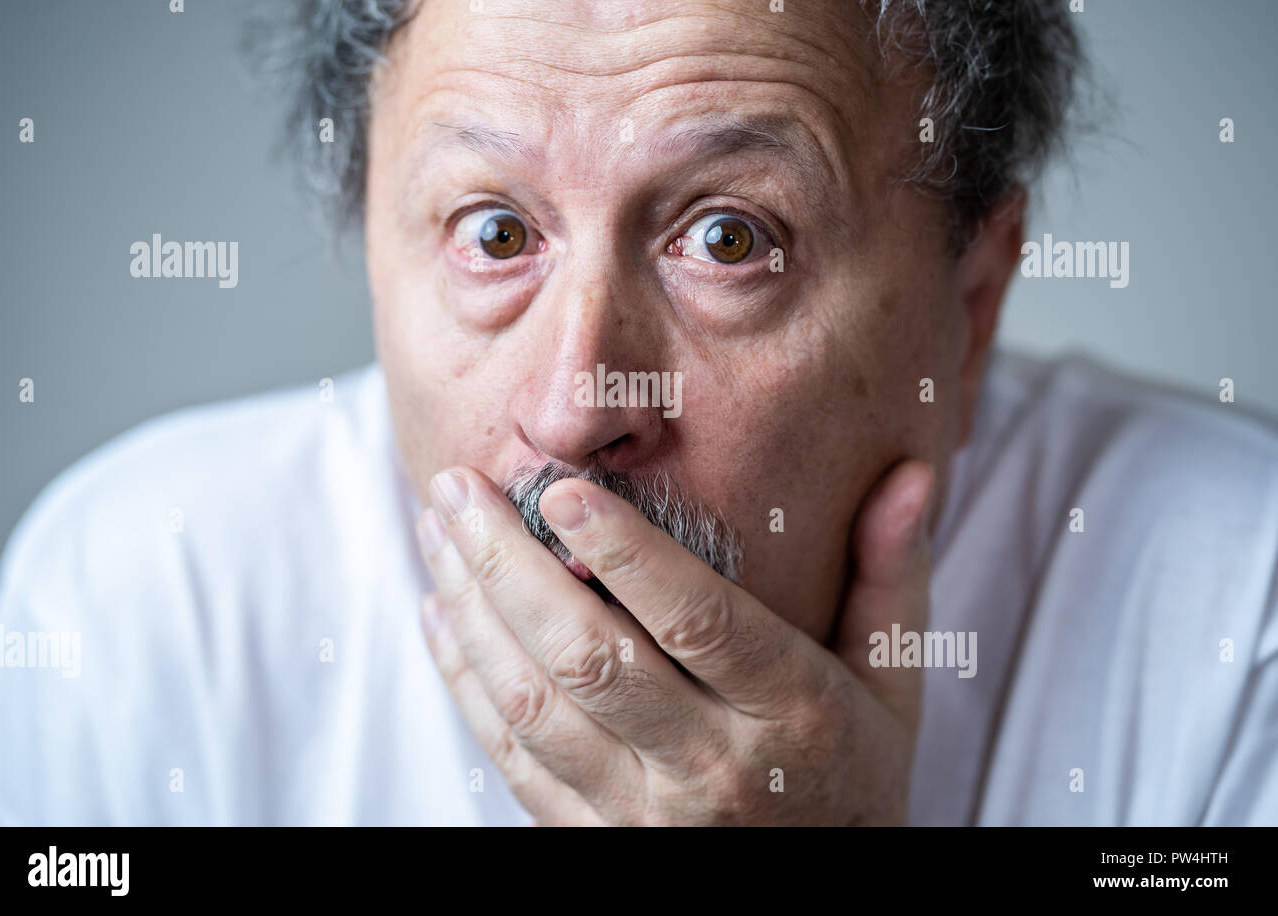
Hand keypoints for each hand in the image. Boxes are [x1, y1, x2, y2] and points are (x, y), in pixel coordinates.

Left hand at [414, 459, 933, 824]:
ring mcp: (643, 815)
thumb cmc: (854, 773)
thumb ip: (891, 578)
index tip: (562, 488)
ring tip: (436, 531)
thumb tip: (912, 476)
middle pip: (592, 658)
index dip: (626, 552)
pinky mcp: (591, 840)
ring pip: (536, 705)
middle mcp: (713, 767)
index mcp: (794, 712)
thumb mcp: (896, 683)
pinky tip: (441, 614)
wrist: (824, 899)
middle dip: (510, 564)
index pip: (699, 622)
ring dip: (474, 610)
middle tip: (458, 487)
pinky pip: (512, 758)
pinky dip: (465, 681)